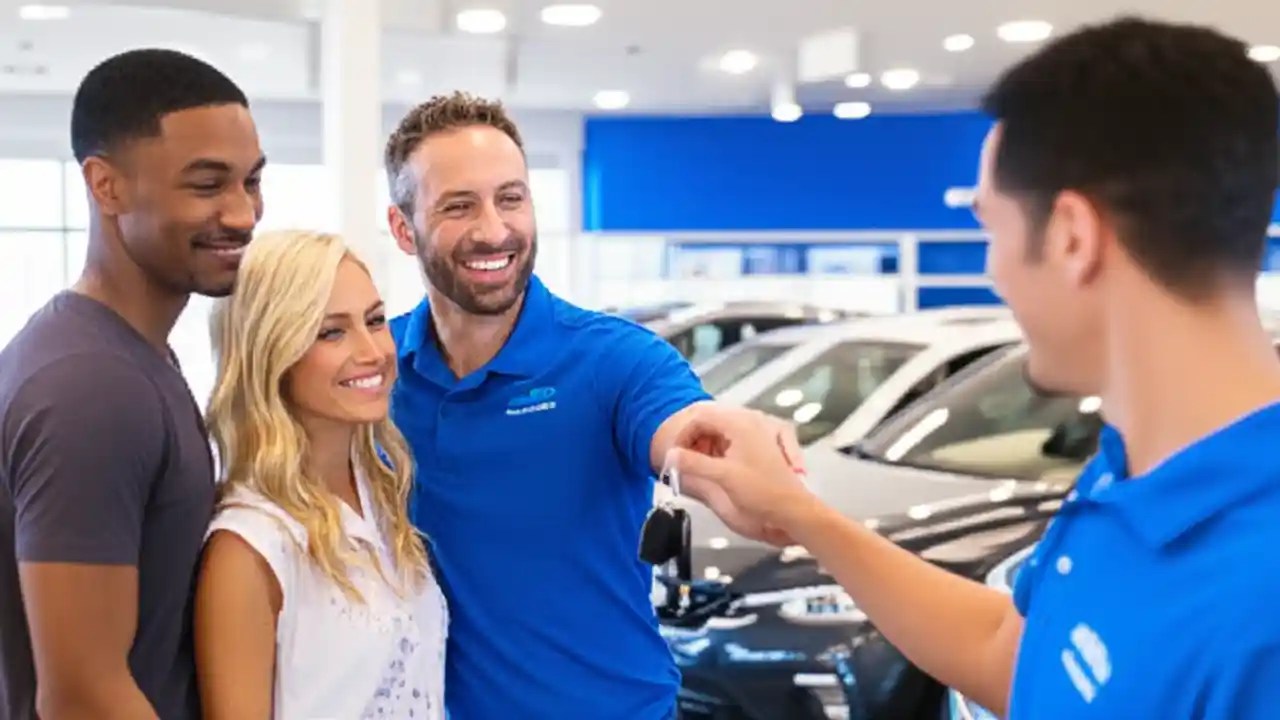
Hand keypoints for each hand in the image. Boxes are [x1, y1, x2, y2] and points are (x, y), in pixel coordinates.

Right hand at [666, 406, 815, 543]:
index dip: (683, 436)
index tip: (675, 457)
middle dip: (694, 442)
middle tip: (684, 464)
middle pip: (711, 422)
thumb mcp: (722, 477)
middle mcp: (751, 420)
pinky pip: (733, 440)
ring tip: (700, 470)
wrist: (792, 511)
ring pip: (721, 432)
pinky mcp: (762, 445)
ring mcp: (759, 431)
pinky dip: (720, 452)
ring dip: (706, 448)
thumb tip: (670, 456)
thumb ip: (692, 464)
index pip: (700, 417)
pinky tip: (717, 470)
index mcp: (740, 423)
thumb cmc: (763, 493)